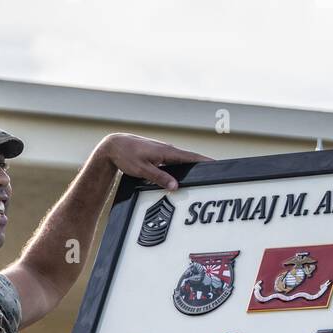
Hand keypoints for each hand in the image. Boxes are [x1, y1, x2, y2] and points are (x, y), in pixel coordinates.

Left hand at [99, 134, 213, 190]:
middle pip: (190, 159)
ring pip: (181, 162)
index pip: (191, 157)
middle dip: (202, 166)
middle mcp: (168, 150)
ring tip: (202, 176)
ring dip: (191, 167)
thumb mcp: (143, 170)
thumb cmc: (127, 156)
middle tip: (215, 174)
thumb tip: (176, 186)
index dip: (205, 162)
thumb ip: (160, 178)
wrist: (114, 146)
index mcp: (167, 152)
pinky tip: (182, 175)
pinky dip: (180, 168)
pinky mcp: (158, 155)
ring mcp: (163, 152)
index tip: (217, 166)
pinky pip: (173, 163)